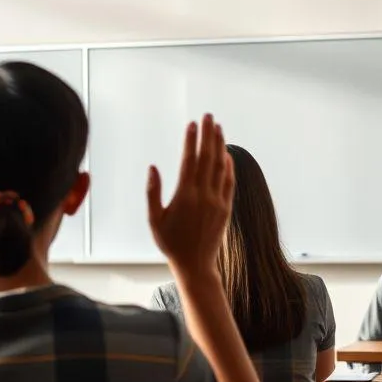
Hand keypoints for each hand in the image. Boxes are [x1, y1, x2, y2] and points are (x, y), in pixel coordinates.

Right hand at [147, 114, 234, 275]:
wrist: (195, 264)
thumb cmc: (170, 243)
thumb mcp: (154, 219)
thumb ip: (153, 192)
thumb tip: (153, 168)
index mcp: (185, 196)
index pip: (189, 160)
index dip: (191, 140)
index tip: (192, 123)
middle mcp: (203, 195)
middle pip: (207, 157)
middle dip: (208, 134)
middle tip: (209, 116)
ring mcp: (217, 201)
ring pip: (220, 166)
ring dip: (220, 145)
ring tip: (218, 128)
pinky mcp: (226, 208)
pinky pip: (229, 182)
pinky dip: (228, 166)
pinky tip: (226, 154)